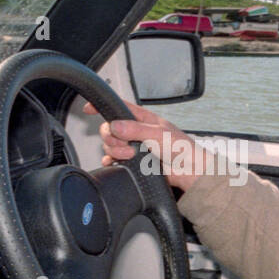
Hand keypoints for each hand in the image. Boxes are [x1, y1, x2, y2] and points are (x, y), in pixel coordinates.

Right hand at [83, 100, 200, 192]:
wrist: (189, 172)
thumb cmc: (183, 149)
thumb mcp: (159, 134)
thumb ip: (135, 129)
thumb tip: (115, 126)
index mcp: (143, 118)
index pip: (118, 107)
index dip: (101, 106)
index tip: (88, 108)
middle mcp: (136, 131)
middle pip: (109, 129)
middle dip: (112, 139)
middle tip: (126, 146)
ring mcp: (133, 147)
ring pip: (110, 145)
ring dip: (115, 152)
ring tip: (130, 156)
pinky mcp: (133, 162)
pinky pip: (113, 160)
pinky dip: (110, 162)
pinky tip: (116, 163)